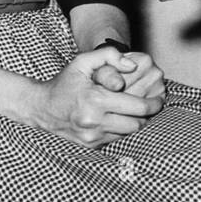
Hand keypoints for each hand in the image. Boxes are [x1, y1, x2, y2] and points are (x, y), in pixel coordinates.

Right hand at [29, 50, 161, 147]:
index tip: (159, 99)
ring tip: (140, 112)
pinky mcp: (90, 146)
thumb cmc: (65, 82)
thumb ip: (109, 55)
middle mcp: (94, 122)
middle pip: (136, 123)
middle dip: (149, 115)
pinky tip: (123, 119)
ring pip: (128, 134)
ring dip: (137, 123)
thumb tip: (132, 65)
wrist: (41, 108)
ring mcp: (91, 137)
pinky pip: (116, 140)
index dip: (154, 104)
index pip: (137, 107)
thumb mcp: (82, 61)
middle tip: (154, 106)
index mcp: (95, 100)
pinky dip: (123, 130)